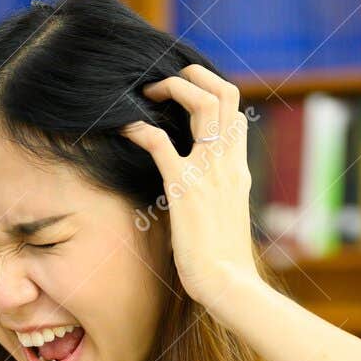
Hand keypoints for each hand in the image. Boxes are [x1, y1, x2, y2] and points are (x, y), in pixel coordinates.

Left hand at [119, 64, 259, 313]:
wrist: (227, 283)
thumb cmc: (222, 261)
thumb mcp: (226, 218)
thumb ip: (218, 195)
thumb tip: (201, 194)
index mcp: (237, 169)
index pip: (235, 113)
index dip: (211, 94)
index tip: (184, 97)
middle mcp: (227, 162)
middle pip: (224, 93)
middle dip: (193, 76)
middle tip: (162, 84)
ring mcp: (208, 172)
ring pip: (201, 102)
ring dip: (172, 88)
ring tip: (146, 93)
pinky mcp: (184, 188)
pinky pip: (159, 142)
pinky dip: (138, 128)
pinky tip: (122, 127)